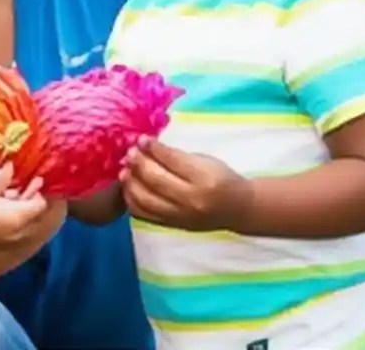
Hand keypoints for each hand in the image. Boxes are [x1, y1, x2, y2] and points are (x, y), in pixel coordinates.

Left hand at [120, 138, 247, 231]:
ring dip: (131, 182)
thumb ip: (178, 155)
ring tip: (126, 169)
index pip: (172, 161)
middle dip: (139, 163)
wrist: (238, 209)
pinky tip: (129, 188)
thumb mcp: (206, 161)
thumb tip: (147, 147)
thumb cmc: (222, 179)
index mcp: (204, 178)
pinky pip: (144, 215)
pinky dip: (132, 200)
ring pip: (145, 200)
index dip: (153, 148)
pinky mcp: (173, 226)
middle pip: (156, 180)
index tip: (142, 139)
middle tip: (130, 152)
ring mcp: (180, 216)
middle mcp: (191, 200)